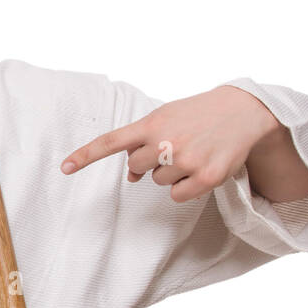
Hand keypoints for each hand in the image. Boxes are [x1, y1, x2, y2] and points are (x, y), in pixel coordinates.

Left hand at [60, 85, 279, 202]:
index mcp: (152, 124)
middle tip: (173, 146)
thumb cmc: (197, 115)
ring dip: (171, 172)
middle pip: (136, 168)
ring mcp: (186, 160)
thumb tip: (130, 178)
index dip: (86, 155)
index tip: (65, 168)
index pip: (111, 142)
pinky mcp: (206, 177)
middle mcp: (166, 142)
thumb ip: (142, 142)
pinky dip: (186, 188)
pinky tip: (200, 168)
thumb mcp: (166, 118)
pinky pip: (178, 195)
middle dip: (148, 162)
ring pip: (158, 182)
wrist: (243, 111)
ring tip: (192, 151)